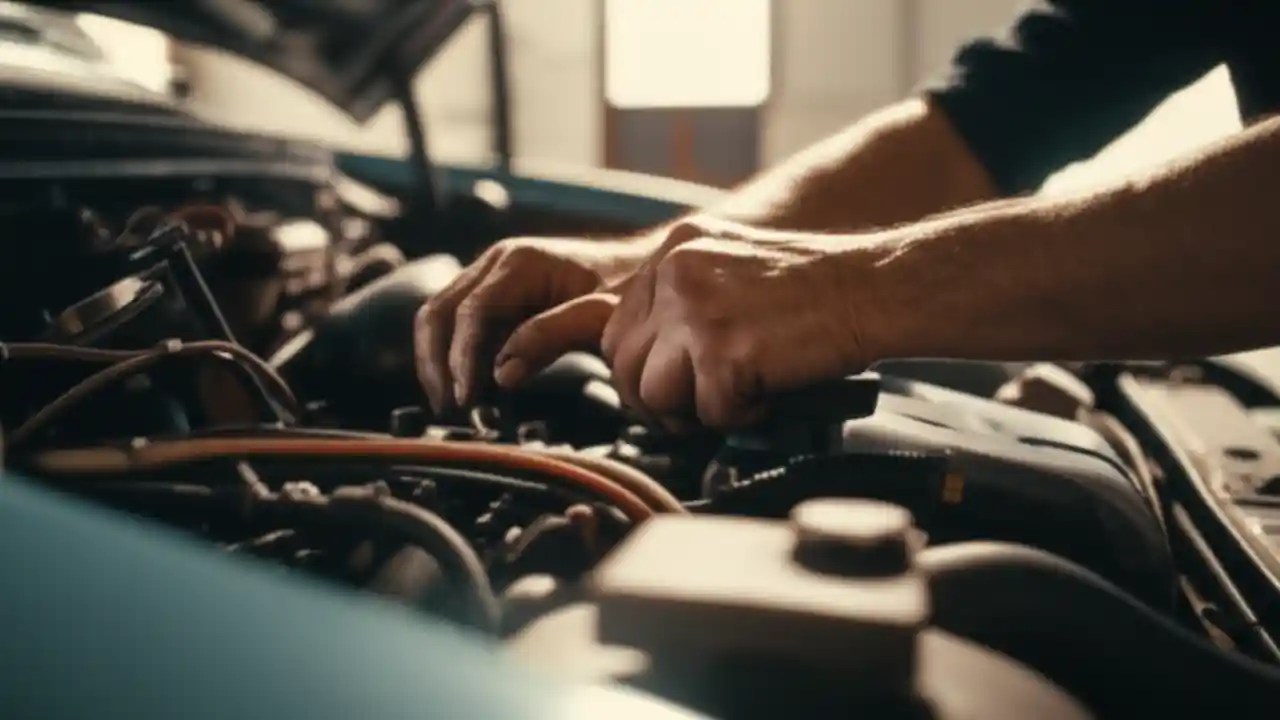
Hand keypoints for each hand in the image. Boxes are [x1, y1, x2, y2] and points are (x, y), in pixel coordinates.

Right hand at [413, 236, 648, 413]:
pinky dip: (455, 357)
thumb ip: (551, 339)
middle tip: (450, 407)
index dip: (462, 358)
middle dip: (436, 362)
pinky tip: (470, 389)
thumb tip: (501, 375)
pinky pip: (459, 325)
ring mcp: (492, 276)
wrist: (644, 265)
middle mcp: (497, 263)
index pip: (472, 312)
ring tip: (455, 404)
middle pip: (440, 311)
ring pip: (440, 317)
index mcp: (521, 261)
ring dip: (439, 362)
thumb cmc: (629, 288)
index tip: (466, 399)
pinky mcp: (496, 295)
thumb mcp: (599, 314)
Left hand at [498, 218, 879, 428]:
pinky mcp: (725, 352)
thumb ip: (683, 302)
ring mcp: (698, 312)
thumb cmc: (815, 288)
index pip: (617, 331)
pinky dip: (740, 416)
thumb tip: (646, 367)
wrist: (874, 286)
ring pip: (654, 395)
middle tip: (698, 409)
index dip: (642, 371)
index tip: (673, 386)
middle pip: (624, 366)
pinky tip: (769, 393)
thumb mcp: (730, 267)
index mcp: (674, 252)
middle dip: (657, 401)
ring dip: (695, 411)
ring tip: (737, 397)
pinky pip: (708, 413)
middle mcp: (677, 275)